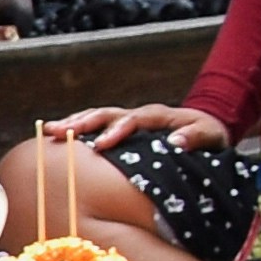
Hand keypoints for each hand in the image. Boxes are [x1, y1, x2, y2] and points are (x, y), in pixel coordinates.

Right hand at [38, 104, 225, 150]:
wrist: (206, 130)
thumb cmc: (207, 135)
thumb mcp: (210, 135)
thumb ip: (196, 137)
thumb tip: (176, 142)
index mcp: (157, 116)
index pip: (132, 121)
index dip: (115, 132)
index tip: (101, 146)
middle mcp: (138, 114)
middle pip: (105, 114)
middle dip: (82, 122)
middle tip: (59, 131)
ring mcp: (127, 120)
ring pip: (96, 117)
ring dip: (73, 123)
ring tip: (49, 130)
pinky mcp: (121, 129)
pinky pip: (96, 126)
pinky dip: (78, 129)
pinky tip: (59, 137)